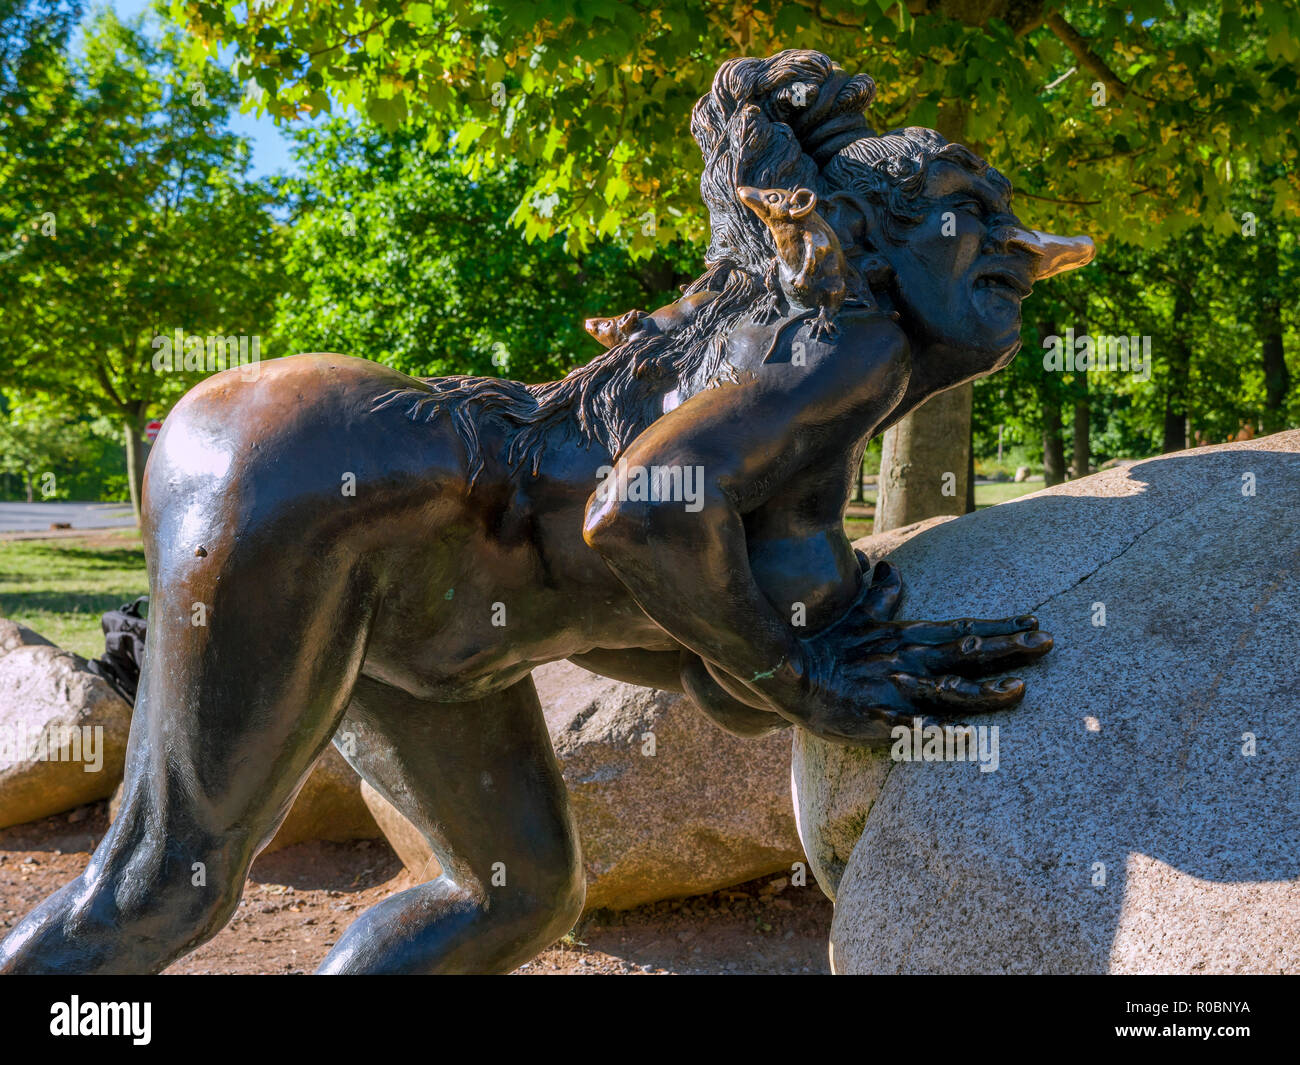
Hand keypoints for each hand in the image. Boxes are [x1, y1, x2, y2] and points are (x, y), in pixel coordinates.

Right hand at [794, 558, 1051, 746]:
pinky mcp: (878, 717)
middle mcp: (907, 660)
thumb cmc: (822, 644)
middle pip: (967, 652)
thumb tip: (888, 567)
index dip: (1000, 625)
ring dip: (986, 691)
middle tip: (1050, 642)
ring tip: (1021, 688)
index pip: (962, 628)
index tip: (1036, 621)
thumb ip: (879, 596)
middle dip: (1009, 648)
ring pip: (949, 690)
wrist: (783, 672)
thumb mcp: (855, 616)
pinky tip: (967, 736)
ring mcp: (894, 689)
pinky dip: (941, 730)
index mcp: (906, 637)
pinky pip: (914, 726)